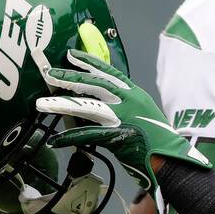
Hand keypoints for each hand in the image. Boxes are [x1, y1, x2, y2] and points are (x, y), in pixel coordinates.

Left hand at [37, 50, 210, 190]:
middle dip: (69, 78)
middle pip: (94, 85)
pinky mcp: (117, 136)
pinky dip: (70, 138)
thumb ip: (124, 105)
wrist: (171, 158)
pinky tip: (56, 140)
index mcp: (135, 93)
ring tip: (42, 104)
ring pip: (87, 107)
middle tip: (49, 74)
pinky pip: (88, 135)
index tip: (71, 55)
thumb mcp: (143, 113)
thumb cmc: (158, 139)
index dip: (88, 62)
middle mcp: (129, 100)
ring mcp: (123, 117)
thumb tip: (100, 103)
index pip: (108, 72)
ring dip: (62, 105)